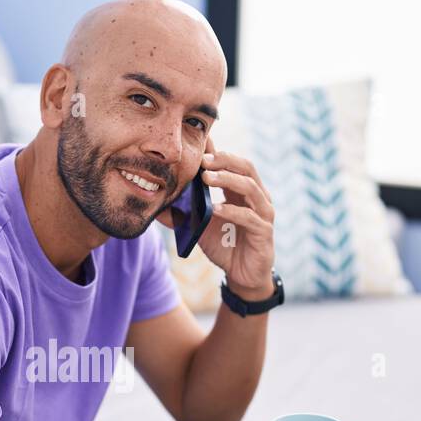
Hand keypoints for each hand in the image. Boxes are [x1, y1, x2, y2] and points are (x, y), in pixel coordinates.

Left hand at [158, 134, 275, 298]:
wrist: (243, 275)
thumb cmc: (225, 246)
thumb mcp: (200, 227)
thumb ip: (182, 215)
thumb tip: (156, 205)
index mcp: (243, 191)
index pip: (234, 163)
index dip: (218, 151)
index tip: (199, 144)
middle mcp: (258, 197)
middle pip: (246, 167)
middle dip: (224, 160)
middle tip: (202, 160)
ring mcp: (264, 214)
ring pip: (250, 188)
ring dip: (227, 180)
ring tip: (206, 178)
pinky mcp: (264, 232)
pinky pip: (250, 217)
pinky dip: (232, 211)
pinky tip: (215, 210)